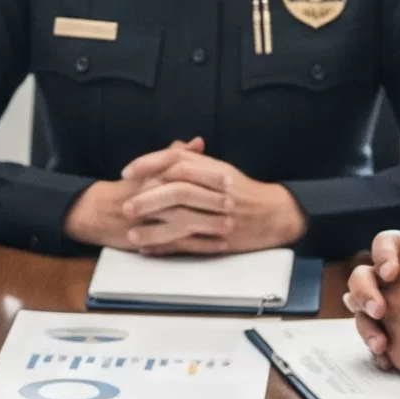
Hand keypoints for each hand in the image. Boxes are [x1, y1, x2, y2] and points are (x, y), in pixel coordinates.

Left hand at [100, 138, 305, 254]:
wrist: (274, 212)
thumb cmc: (243, 190)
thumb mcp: (220, 168)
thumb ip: (193, 160)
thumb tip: (170, 148)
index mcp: (212, 169)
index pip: (176, 160)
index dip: (149, 164)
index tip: (126, 173)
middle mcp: (214, 190)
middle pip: (177, 190)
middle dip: (148, 199)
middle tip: (125, 207)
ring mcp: (218, 216)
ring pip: (181, 221)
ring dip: (153, 229)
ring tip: (131, 235)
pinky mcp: (220, 239)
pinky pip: (190, 245)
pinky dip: (167, 248)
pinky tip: (148, 250)